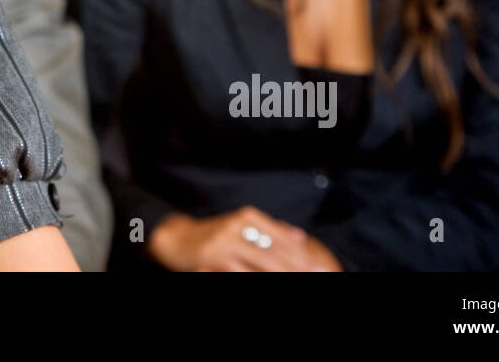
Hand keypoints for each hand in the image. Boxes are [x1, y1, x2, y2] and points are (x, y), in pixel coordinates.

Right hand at [148, 206, 338, 271]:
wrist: (176, 239)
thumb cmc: (214, 235)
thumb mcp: (241, 226)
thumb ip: (270, 230)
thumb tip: (301, 238)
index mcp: (247, 217)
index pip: (282, 238)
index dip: (303, 255)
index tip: (321, 267)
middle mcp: (237, 226)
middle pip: (275, 253)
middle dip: (298, 268)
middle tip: (319, 275)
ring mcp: (225, 243)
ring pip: (262, 265)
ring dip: (283, 274)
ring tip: (300, 281)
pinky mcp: (214, 259)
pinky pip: (241, 273)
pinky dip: (257, 279)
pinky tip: (269, 282)